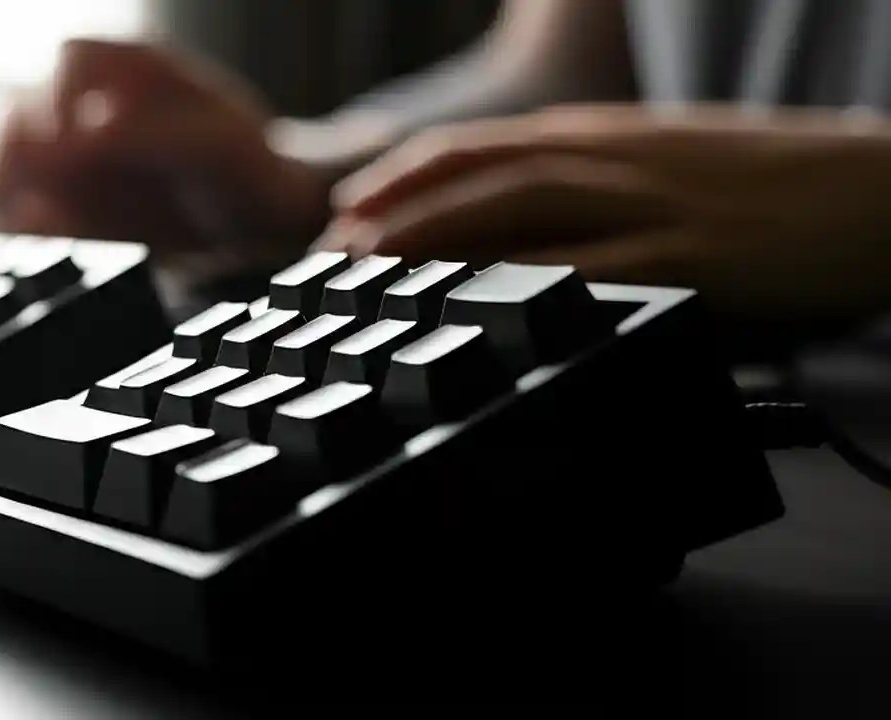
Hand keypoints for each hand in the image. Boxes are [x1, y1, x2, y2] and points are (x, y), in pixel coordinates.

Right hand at [0, 39, 329, 277]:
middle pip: (12, 101)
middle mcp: (86, 101)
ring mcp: (66, 151)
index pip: (71, 58)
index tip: (68, 141)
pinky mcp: (60, 199)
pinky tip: (42, 236)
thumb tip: (85, 135)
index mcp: (131, 65)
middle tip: (31, 191)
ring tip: (33, 223)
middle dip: (11, 146)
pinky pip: (13, 206)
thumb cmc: (248, 170)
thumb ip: (150, 137)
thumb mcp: (219, 149)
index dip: (58, 97)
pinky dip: (14, 223)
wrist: (256, 222)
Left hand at [320, 105, 890, 319]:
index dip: (403, 176)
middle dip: (396, 213)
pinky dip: (529, 286)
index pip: (483, 148)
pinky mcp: (693, 263)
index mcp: (606, 141)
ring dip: (438, 239)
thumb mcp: (665, 169)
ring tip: (373, 275)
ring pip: (523, 209)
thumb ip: (593, 193)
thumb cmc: (771, 188)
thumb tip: (517, 237)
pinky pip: (596, 270)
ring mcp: (652, 210)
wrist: (880, 193)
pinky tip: (481, 312)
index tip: (346, 211)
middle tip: (332, 255)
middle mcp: (615, 163)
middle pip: (483, 175)